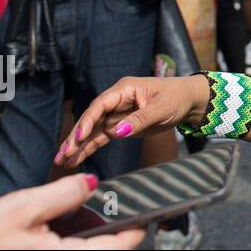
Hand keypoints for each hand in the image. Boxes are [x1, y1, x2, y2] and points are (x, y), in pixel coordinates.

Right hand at [0, 175, 142, 249]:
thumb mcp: (25, 207)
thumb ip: (64, 193)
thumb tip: (94, 183)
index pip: (123, 244)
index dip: (139, 223)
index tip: (151, 206)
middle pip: (111, 248)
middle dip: (118, 226)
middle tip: (121, 201)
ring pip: (92, 249)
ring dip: (97, 231)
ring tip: (94, 207)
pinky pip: (74, 250)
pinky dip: (78, 236)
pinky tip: (66, 222)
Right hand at [54, 75, 208, 169]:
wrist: (188, 101)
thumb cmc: (177, 97)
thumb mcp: (162, 108)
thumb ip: (140, 119)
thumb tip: (117, 132)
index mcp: (124, 89)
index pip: (100, 105)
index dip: (88, 121)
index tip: (79, 137)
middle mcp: (115, 101)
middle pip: (91, 119)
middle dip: (76, 137)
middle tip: (62, 155)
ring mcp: (116, 114)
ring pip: (92, 131)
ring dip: (78, 146)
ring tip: (62, 161)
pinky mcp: (119, 126)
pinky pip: (101, 137)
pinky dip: (89, 148)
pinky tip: (75, 159)